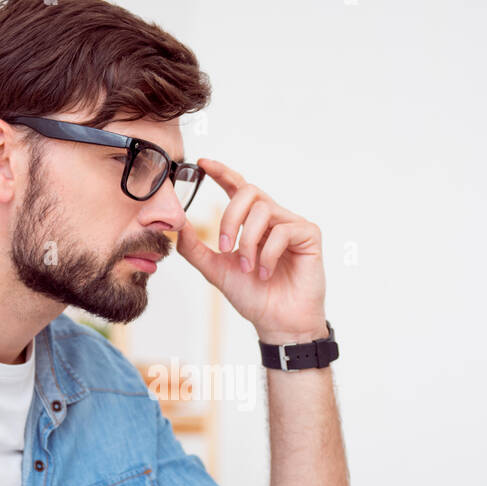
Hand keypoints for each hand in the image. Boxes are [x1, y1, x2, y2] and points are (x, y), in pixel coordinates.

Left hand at [175, 158, 327, 344]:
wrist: (277, 322)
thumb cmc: (253, 297)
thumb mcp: (216, 270)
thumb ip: (195, 248)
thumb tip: (177, 224)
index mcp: (251, 221)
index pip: (237, 187)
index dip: (222, 172)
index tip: (203, 163)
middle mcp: (272, 217)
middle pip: (248, 192)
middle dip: (230, 217)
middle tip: (224, 247)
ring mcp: (292, 224)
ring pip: (263, 211)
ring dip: (248, 241)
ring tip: (248, 268)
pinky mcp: (309, 234)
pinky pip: (283, 230)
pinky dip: (268, 254)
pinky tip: (267, 273)